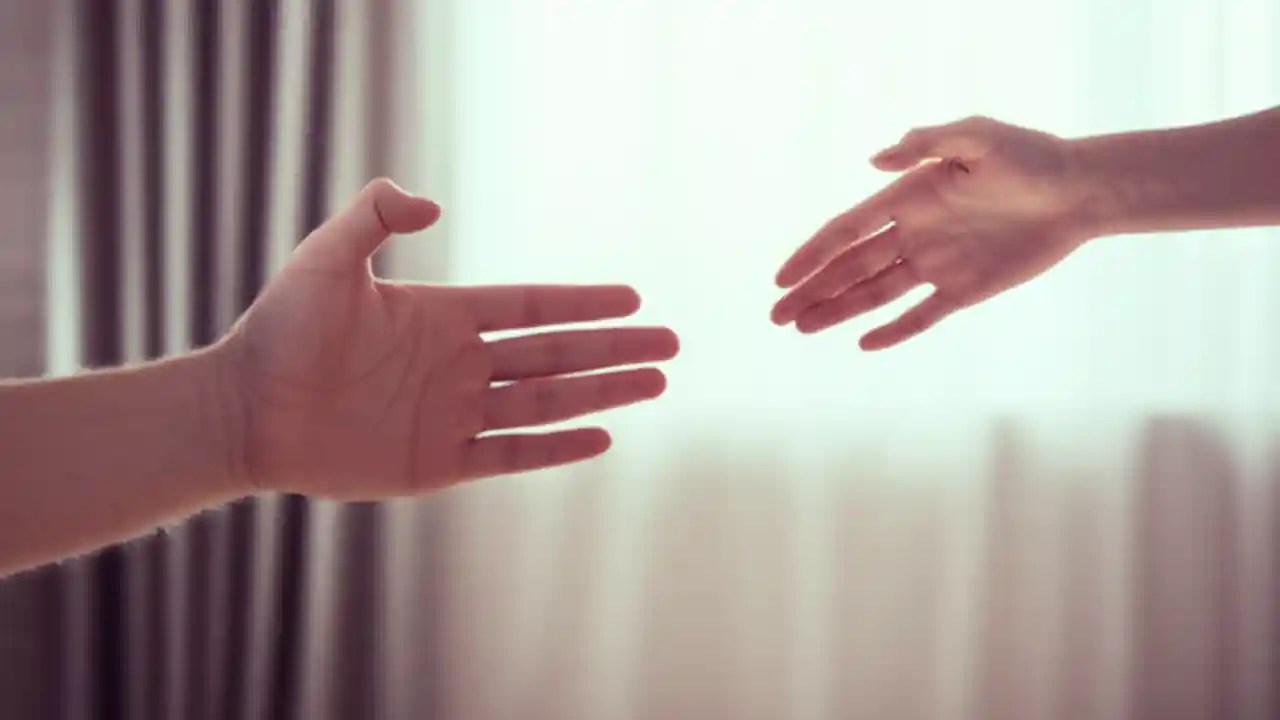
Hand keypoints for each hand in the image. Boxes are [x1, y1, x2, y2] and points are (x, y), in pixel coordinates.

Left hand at [216, 179, 678, 498]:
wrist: (242, 411)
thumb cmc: (279, 329)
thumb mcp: (326, 257)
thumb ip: (375, 216)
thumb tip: (431, 202)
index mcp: (443, 316)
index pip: (531, 308)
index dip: (583, 303)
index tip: (633, 297)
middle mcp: (458, 365)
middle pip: (555, 354)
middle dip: (614, 349)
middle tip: (671, 343)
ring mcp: (451, 415)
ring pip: (545, 402)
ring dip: (602, 393)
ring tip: (656, 383)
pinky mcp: (437, 463)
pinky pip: (509, 454)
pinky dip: (556, 448)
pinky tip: (601, 438)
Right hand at [771, 116, 1093, 349]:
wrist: (1081, 190)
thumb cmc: (1031, 156)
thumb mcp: (978, 137)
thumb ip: (926, 144)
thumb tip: (872, 162)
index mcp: (907, 197)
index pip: (846, 231)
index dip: (811, 254)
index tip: (781, 279)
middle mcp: (914, 233)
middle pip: (850, 268)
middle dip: (811, 291)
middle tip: (776, 316)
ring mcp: (937, 263)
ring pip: (875, 294)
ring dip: (838, 311)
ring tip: (802, 329)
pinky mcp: (964, 289)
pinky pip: (921, 316)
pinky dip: (894, 330)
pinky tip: (864, 343)